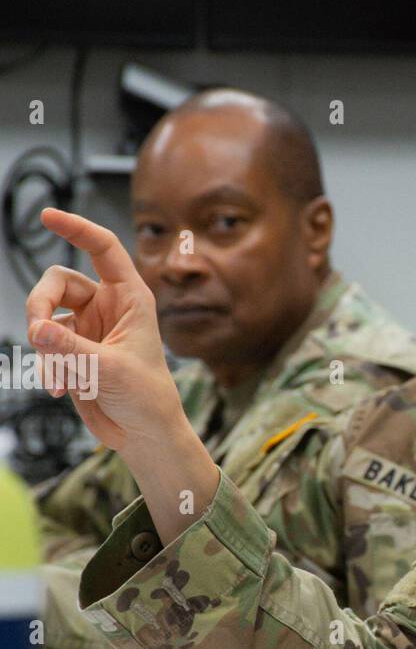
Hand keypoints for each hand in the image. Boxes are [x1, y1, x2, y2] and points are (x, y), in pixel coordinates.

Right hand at [27, 208, 219, 546]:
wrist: (144, 433)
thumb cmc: (146, 398)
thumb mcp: (110, 370)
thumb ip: (71, 348)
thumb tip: (36, 328)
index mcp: (130, 297)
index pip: (103, 248)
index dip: (77, 228)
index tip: (48, 215)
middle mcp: (107, 306)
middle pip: (57, 283)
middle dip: (40, 307)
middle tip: (36, 334)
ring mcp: (87, 327)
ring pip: (46, 316)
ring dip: (45, 345)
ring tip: (62, 376)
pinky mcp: (73, 350)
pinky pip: (45, 345)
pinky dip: (47, 365)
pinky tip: (60, 388)